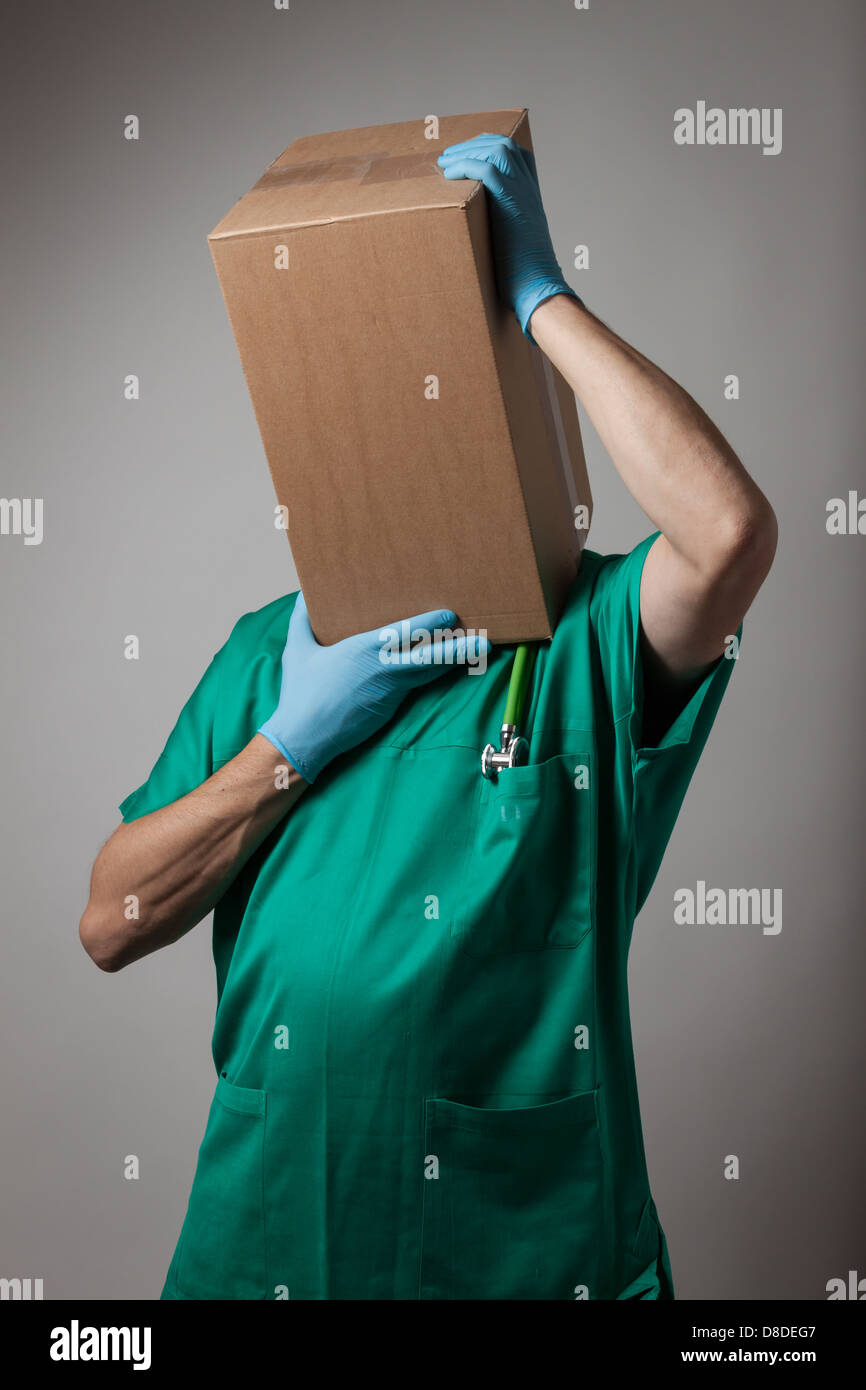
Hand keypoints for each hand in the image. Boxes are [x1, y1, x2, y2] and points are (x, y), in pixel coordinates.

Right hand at [258, 594, 488, 782]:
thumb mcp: (297, 650)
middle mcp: (380, 669)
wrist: (304, 738)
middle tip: (484, 639)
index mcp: (360, 650)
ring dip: (454, 661)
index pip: (401, 634)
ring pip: (428, 672)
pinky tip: (454, 665)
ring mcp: (389, 690)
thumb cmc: (300, 693)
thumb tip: (303, 594)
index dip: (427, 625)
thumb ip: (302, 620)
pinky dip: (438, 673)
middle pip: (426, 657)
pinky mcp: (391, 706)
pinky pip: (419, 685)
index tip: (448, 615)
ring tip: (480, 649)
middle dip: (456, 648)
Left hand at [437, 133, 580, 339]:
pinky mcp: (511, 204)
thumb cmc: (524, 277)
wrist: (537, 287)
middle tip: (450, 154)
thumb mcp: (514, 244)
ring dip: (466, 151)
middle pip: (505, 145)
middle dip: (474, 144)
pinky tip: (450, 174)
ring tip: (445, 161)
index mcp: (531, 195)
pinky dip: (466, 166)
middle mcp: (529, 189)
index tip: (470, 151)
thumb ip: (501, 228)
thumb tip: (479, 235)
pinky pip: (487, 170)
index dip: (491, 146)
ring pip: (497, 150)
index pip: (517, 154)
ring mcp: (522, 193)